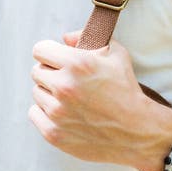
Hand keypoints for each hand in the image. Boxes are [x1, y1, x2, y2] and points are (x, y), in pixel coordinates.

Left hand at [29, 32, 171, 170]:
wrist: (137, 130)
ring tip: (70, 98)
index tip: (56, 59)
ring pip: (37, 92)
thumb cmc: (126, 90)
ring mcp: (57, 112)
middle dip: (50, 72)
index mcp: (77, 63)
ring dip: (49, 93)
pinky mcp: (53, 133)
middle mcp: (64, 86)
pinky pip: (34, 113)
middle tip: (66, 80)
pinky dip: (45, 113)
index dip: (49, 53)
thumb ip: (87, 37)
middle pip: (36, 71)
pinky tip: (64, 112)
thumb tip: (64, 38)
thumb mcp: (116, 53)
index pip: (40, 50)